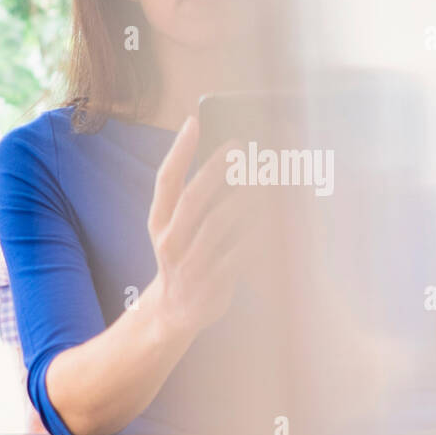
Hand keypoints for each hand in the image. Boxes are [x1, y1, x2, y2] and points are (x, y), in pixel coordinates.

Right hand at [146, 116, 260, 339]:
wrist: (174, 314)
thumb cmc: (185, 259)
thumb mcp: (177, 229)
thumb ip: (195, 198)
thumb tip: (227, 156)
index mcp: (159, 223)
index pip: (165, 180)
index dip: (179, 150)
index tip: (194, 120)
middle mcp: (169, 242)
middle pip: (192, 200)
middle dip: (215, 170)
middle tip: (239, 144)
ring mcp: (189, 266)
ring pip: (217, 226)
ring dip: (244, 199)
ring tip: (267, 176)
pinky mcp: (210, 286)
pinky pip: (237, 256)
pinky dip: (257, 236)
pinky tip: (276, 219)